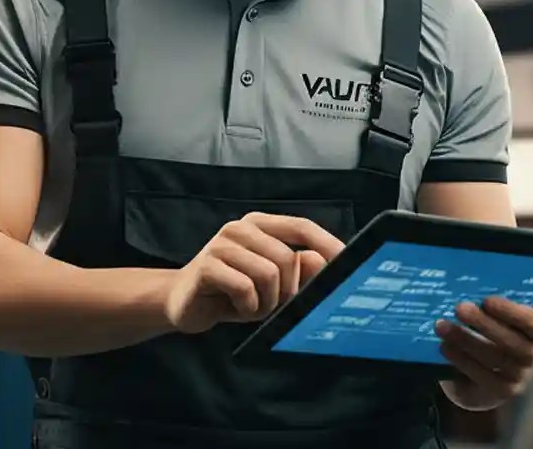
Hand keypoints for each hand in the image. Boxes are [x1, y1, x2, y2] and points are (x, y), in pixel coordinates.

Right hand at [165, 212, 344, 334]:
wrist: (184, 302)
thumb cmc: (232, 292)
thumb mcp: (272, 284)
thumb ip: (299, 270)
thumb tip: (323, 262)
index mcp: (260, 225)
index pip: (302, 226)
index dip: (327, 244)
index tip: (348, 263)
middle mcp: (241, 228)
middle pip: (288, 259)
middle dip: (287, 291)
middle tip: (270, 304)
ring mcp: (222, 243)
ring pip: (269, 275)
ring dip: (266, 302)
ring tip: (250, 305)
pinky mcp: (207, 264)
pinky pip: (245, 288)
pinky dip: (247, 306)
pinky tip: (236, 306)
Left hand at [436, 296, 532, 410]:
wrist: (511, 362)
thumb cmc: (512, 325)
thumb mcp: (517, 311)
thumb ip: (508, 299)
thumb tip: (478, 281)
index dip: (512, 312)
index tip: (487, 300)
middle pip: (512, 343)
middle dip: (483, 324)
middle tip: (459, 308)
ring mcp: (524, 376)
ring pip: (494, 359)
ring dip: (465, 341)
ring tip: (442, 326)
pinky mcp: (505, 391)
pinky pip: (483, 377)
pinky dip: (462, 361)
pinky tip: (445, 347)